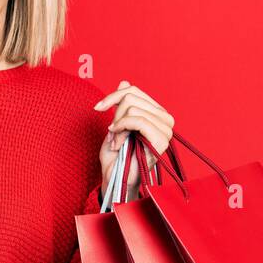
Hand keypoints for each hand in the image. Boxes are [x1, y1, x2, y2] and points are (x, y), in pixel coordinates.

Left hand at [92, 80, 174, 198]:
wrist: (115, 180)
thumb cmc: (115, 157)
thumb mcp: (115, 124)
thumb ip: (122, 103)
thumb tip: (124, 81)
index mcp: (155, 113)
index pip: (133, 91)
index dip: (112, 97)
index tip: (97, 108)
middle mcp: (164, 119)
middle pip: (131, 97)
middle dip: (114, 115)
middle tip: (111, 134)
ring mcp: (165, 129)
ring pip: (132, 108)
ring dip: (118, 126)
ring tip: (117, 142)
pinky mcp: (161, 140)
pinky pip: (138, 120)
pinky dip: (122, 129)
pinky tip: (118, 142)